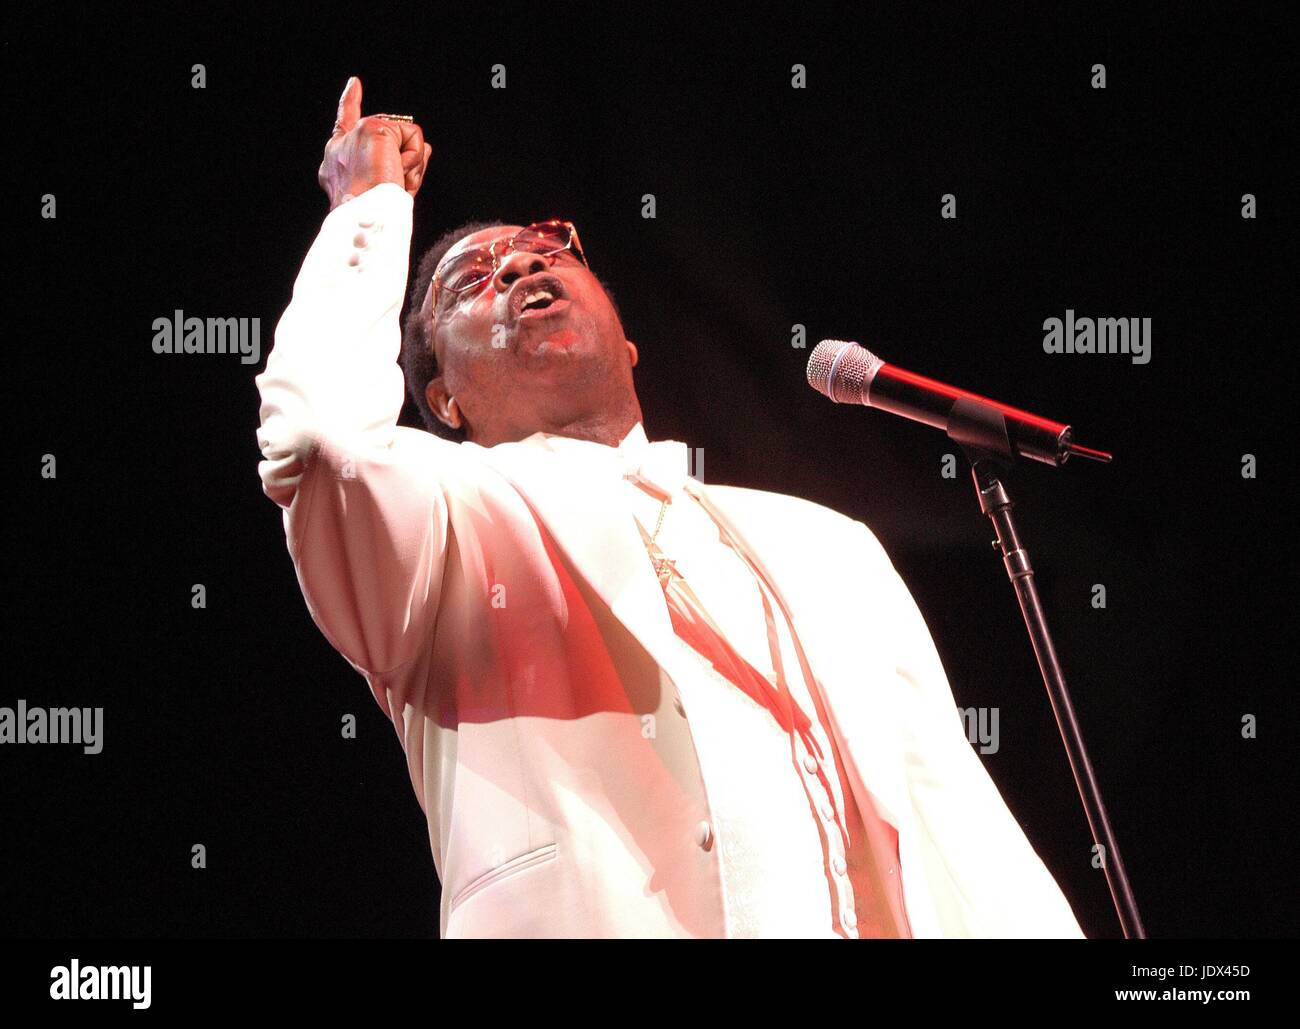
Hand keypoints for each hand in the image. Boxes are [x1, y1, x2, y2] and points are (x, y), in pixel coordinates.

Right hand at [317, 76, 432, 208]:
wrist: (366, 218)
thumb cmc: (375, 216)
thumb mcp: (387, 192)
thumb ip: (402, 167)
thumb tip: (424, 147)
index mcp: (337, 163)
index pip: (346, 126)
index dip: (350, 102)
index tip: (355, 83)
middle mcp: (340, 146)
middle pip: (390, 140)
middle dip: (408, 162)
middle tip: (396, 188)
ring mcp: (356, 134)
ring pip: (405, 141)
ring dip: (411, 166)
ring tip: (393, 182)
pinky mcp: (373, 128)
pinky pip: (413, 137)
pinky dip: (414, 158)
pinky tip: (396, 171)